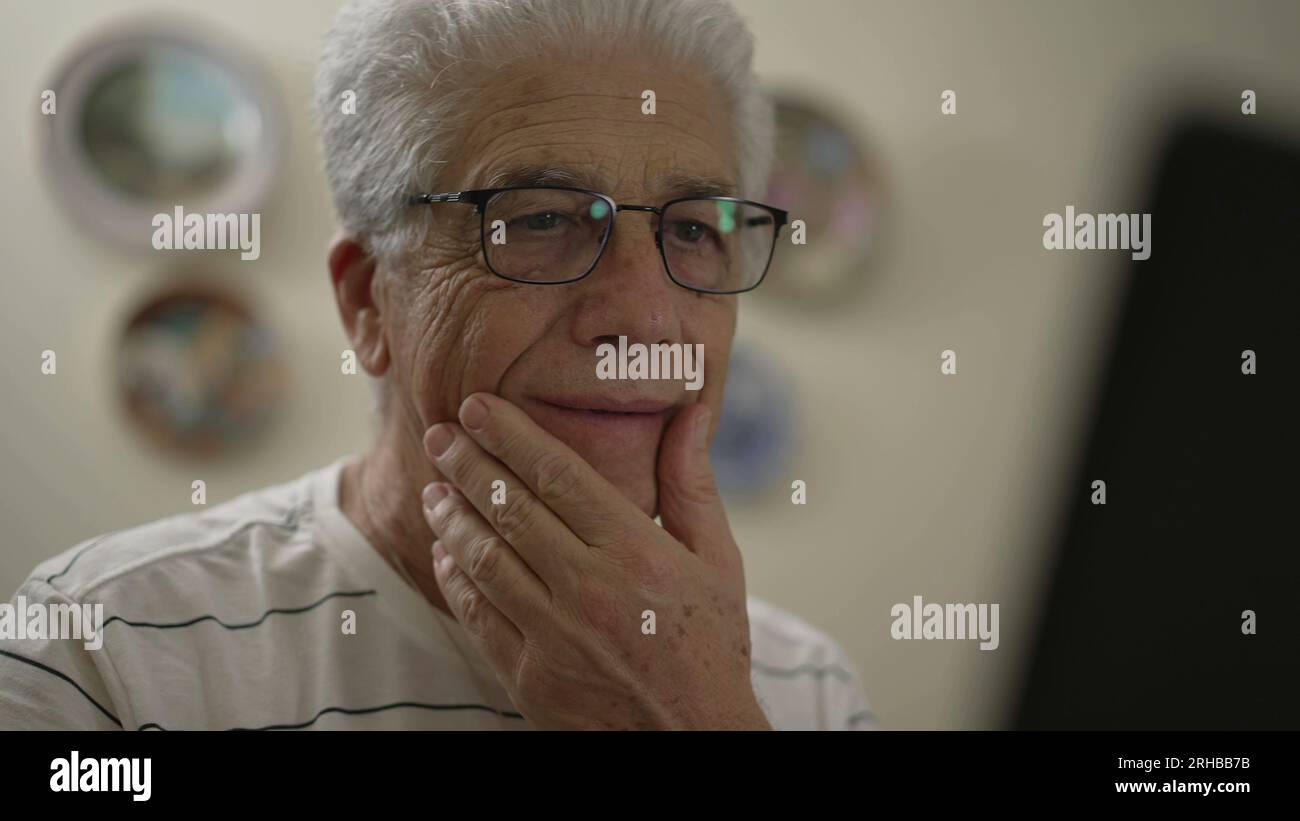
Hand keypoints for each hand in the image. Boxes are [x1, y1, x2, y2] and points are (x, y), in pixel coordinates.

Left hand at [420, 392, 769, 729]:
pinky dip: (455, 577)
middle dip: (467, 463)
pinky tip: (445, 552)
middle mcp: (591, 589)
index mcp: (637, 552)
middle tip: (439, 434)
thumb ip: (691, 484)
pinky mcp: (529, 678)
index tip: (477, 407)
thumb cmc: (710, 644)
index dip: (510, 435)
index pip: (558, 475)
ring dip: (452, 517)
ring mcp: (555, 636)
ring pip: (485, 558)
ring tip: (435, 489)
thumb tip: (690, 413)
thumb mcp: (719, 560)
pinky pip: (477, 615)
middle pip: (510, 509)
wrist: (692, 739)